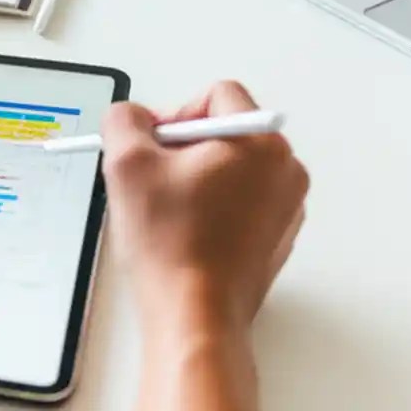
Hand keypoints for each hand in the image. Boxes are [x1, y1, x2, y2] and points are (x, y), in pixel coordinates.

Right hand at [101, 81, 308, 339]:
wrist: (194, 314)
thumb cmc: (169, 244)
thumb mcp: (127, 164)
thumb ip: (124, 121)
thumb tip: (131, 117)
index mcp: (260, 142)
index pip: (216, 96)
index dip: (174, 114)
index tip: (151, 147)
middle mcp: (285, 169)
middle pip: (226, 132)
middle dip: (184, 149)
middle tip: (153, 181)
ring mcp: (286, 207)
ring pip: (232, 168)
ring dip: (196, 179)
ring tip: (167, 212)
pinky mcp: (276, 237)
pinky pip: (242, 202)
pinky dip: (213, 208)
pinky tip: (185, 233)